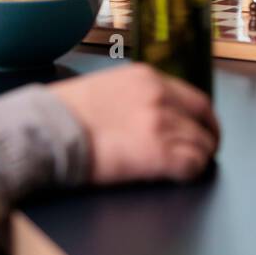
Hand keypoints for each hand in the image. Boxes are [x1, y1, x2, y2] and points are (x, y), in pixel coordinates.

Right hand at [51, 64, 219, 182]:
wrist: (46, 130)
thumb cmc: (64, 114)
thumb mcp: (106, 87)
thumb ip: (135, 95)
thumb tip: (149, 112)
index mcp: (147, 78)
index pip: (193, 97)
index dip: (201, 117)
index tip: (201, 129)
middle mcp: (160, 97)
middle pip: (204, 117)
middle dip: (209, 136)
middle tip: (206, 151)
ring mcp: (162, 124)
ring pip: (202, 143)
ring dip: (199, 156)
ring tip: (189, 167)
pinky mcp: (158, 153)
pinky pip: (193, 165)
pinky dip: (192, 172)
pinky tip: (181, 176)